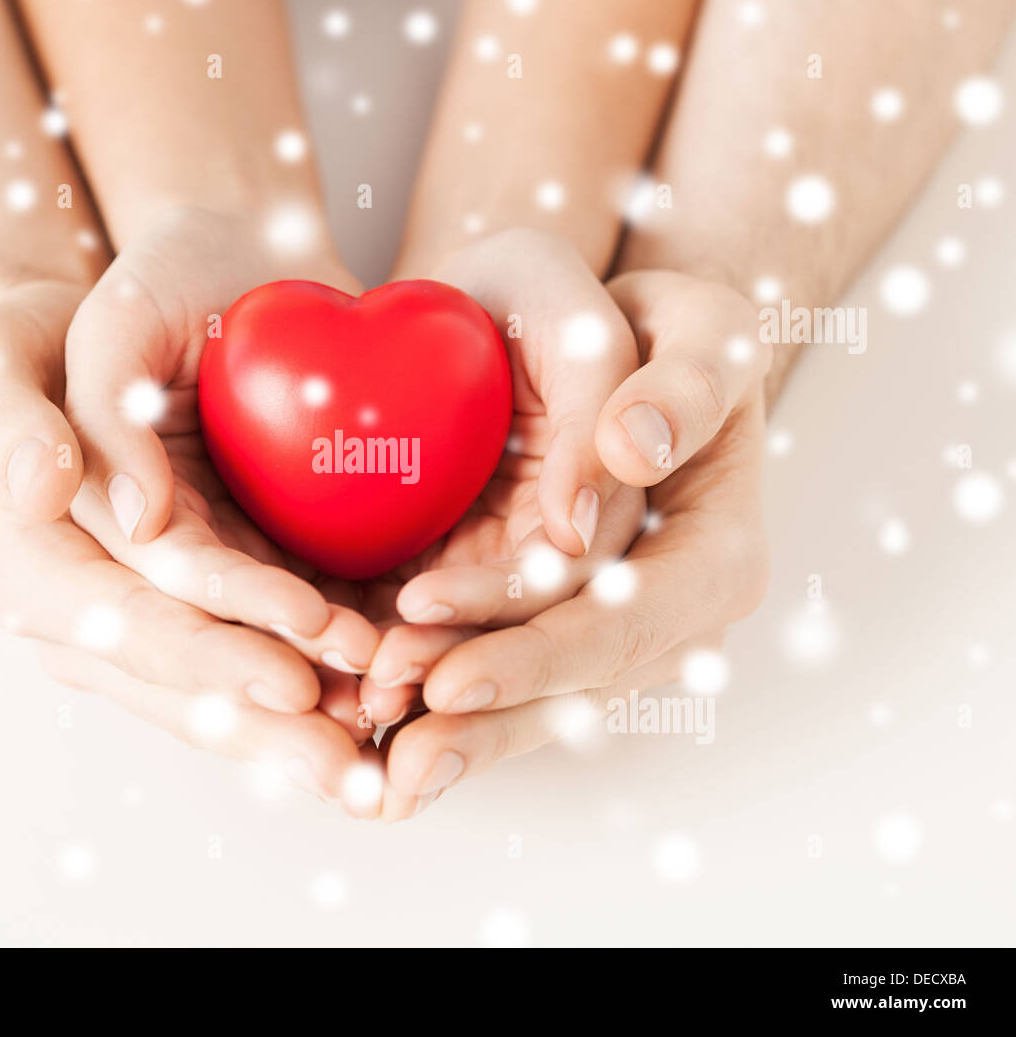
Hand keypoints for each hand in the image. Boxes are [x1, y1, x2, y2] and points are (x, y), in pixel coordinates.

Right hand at [61, 206, 382, 739]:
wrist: (73, 333)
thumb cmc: (23, 340)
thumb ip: (11, 424)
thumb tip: (71, 501)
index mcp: (32, 574)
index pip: (133, 626)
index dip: (218, 656)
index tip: (300, 679)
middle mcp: (85, 619)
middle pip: (187, 686)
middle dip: (275, 728)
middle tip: (359, 765)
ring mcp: (144, 618)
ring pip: (227, 690)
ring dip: (306, 723)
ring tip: (388, 746)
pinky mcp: (195, 602)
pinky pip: (254, 650)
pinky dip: (316, 676)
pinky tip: (382, 695)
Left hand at [375, 270, 771, 813]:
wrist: (630, 346)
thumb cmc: (669, 329)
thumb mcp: (697, 326)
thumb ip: (680, 387)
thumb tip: (631, 453)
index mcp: (718, 556)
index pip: (626, 624)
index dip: (536, 657)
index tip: (448, 678)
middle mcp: (671, 616)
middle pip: (575, 690)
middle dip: (484, 725)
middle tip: (394, 760)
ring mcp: (614, 630)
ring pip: (536, 700)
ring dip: (456, 730)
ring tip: (369, 751)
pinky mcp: (557, 623)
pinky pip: (505, 673)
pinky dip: (445, 704)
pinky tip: (377, 720)